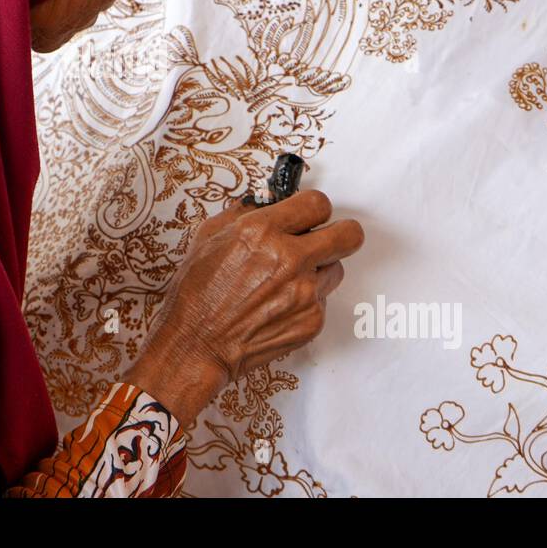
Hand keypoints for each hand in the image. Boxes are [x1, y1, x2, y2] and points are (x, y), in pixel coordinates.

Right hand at [125, 191, 364, 425]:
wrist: (197, 345)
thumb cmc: (197, 294)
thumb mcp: (209, 237)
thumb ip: (243, 214)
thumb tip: (267, 202)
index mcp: (262, 231)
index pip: (318, 203)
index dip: (315, 208)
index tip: (309, 214)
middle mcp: (290, 259)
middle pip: (349, 235)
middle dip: (341, 233)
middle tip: (327, 239)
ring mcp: (305, 292)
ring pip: (336, 269)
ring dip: (319, 270)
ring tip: (288, 281)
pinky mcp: (312, 321)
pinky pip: (323, 300)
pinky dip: (306, 301)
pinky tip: (278, 306)